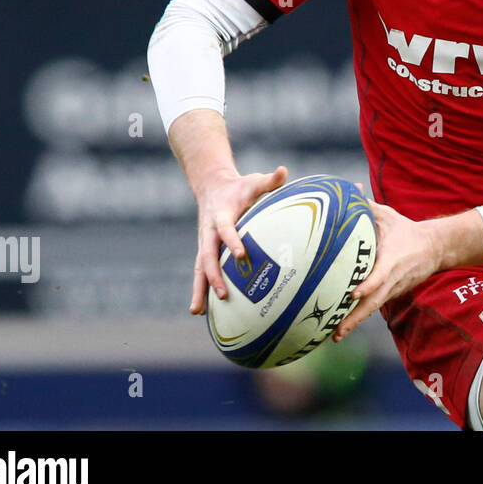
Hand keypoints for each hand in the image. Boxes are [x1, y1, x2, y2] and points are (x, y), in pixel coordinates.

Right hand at [189, 164, 288, 314]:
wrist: (213, 187)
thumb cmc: (240, 187)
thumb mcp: (255, 181)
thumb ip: (270, 180)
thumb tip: (284, 170)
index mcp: (221, 214)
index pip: (225, 228)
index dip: (232, 240)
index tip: (240, 254)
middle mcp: (209, 232)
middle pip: (206, 255)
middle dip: (213, 275)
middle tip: (222, 294)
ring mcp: (205, 243)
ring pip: (199, 269)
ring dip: (199, 289)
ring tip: (198, 313)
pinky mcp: (205, 251)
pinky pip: (201, 272)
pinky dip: (200, 290)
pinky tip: (202, 312)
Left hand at [332, 202, 443, 342]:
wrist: (435, 249)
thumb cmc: (406, 230)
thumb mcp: (388, 216)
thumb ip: (367, 205)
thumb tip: (349, 188)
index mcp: (393, 259)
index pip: (381, 275)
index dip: (369, 285)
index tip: (354, 293)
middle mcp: (393, 279)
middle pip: (374, 302)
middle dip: (356, 317)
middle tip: (337, 331)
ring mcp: (393, 289)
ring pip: (373, 309)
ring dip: (355, 322)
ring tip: (334, 336)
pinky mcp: (391, 294)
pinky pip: (374, 307)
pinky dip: (359, 317)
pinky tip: (340, 327)